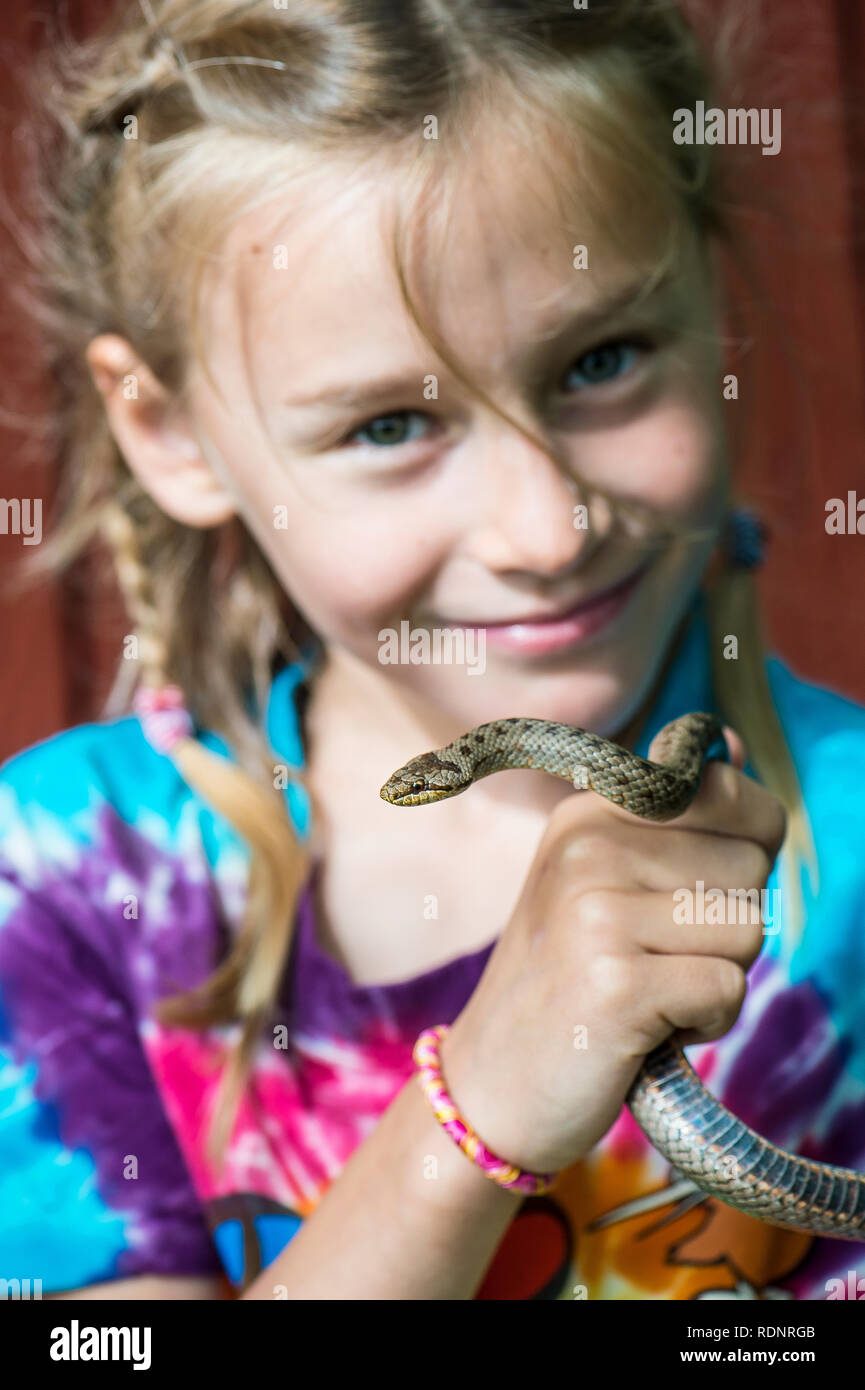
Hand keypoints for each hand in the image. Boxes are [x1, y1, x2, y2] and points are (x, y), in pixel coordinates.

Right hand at [440, 727, 784, 1174]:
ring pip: (748, 930)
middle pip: (751, 869)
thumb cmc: (567, 983)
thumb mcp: (603, 881)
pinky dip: (705, 1023)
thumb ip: (674, 819)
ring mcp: (594, 913)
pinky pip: (728, 990)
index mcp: (587, 812)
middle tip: (654, 960)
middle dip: (726, 928)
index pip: (735, 795)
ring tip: (648, 993)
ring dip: (717, 977)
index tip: (691, 898)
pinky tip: (647, 1030)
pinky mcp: (613, 984)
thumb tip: (732, 744)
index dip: (748, 854)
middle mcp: (586, 847)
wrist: (491, 1086)